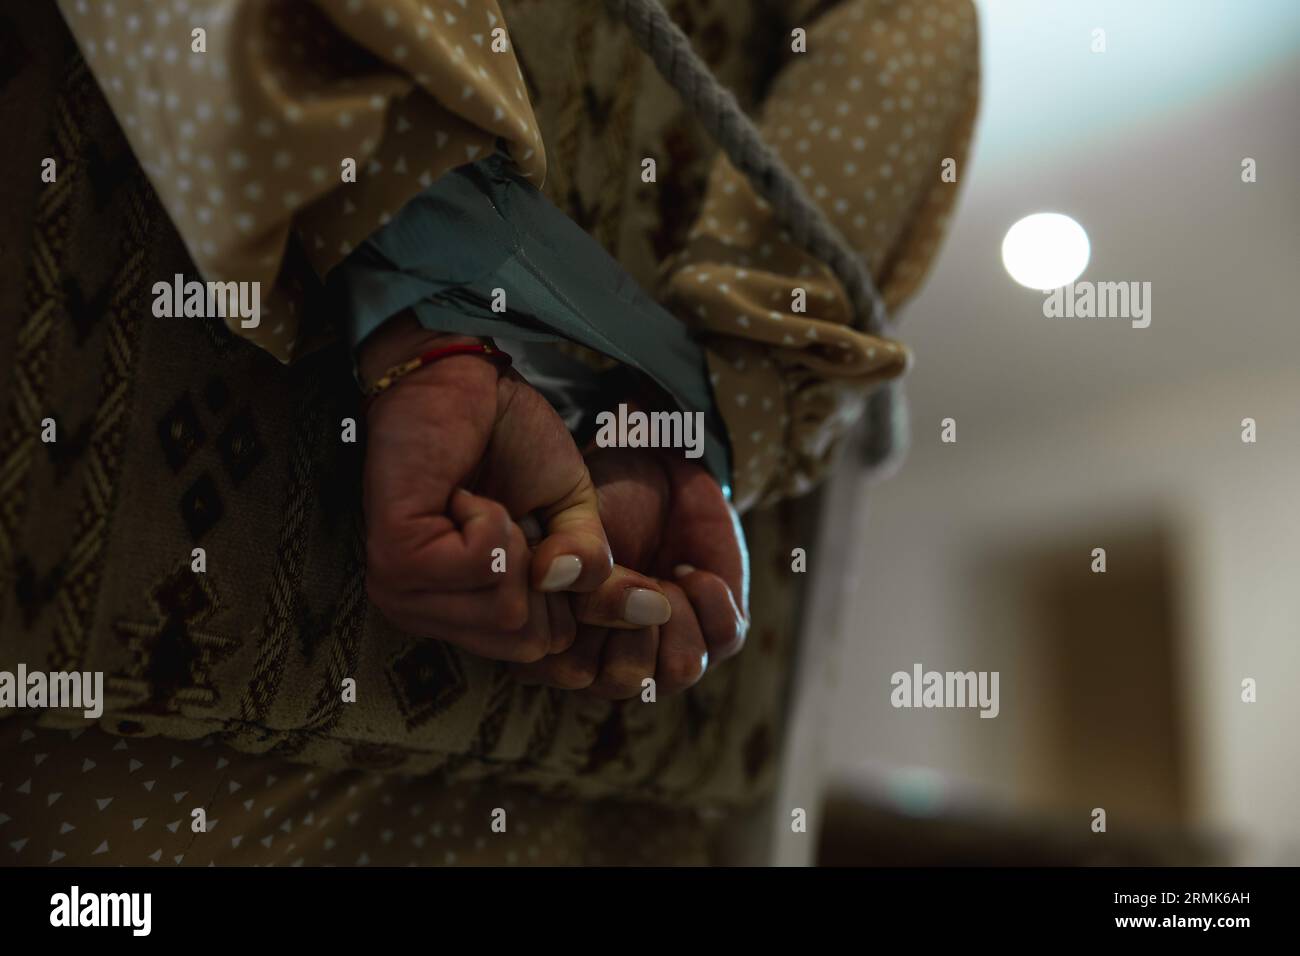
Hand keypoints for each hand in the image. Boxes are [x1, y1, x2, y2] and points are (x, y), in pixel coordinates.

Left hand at [359, 314, 671, 662]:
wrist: (459, 380)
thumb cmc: (511, 442)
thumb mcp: (573, 513)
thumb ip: (595, 569)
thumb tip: (652, 607)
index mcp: (470, 614)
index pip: (549, 651)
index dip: (580, 594)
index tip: (566, 538)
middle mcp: (432, 616)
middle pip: (533, 642)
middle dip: (546, 573)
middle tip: (513, 515)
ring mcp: (407, 596)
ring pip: (507, 614)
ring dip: (514, 542)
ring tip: (482, 503)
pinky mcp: (397, 563)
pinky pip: (482, 570)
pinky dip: (490, 522)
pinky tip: (460, 496)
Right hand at [512, 446, 748, 696]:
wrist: (660, 475)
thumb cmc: (604, 503)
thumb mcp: (579, 531)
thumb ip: (571, 571)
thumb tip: (585, 591)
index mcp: (562, 645)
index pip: (566, 668)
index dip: (584, 615)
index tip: (592, 569)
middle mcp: (613, 662)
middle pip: (623, 681)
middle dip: (633, 618)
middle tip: (634, 575)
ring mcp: (667, 655)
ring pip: (680, 671)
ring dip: (675, 611)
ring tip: (664, 576)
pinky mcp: (716, 637)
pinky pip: (721, 641)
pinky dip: (709, 596)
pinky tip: (690, 570)